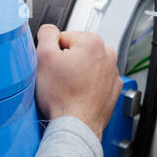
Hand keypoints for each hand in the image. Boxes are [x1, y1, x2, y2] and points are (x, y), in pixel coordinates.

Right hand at [34, 24, 120, 139]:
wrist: (76, 126)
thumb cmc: (62, 97)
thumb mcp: (43, 57)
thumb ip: (46, 34)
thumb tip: (50, 30)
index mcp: (92, 42)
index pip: (64, 38)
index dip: (53, 53)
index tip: (53, 67)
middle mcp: (107, 55)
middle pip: (77, 51)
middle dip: (67, 62)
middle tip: (59, 80)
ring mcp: (112, 73)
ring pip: (87, 65)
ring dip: (77, 73)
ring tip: (69, 88)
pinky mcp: (113, 89)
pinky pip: (96, 80)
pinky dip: (87, 85)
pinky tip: (78, 95)